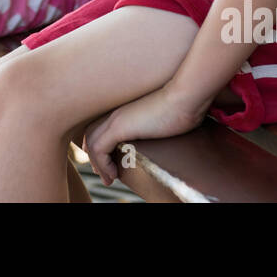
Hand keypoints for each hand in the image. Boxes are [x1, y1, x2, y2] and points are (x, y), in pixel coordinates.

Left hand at [82, 83, 213, 186]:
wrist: (185, 97)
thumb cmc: (182, 107)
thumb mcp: (163, 118)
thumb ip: (154, 125)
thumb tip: (161, 136)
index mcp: (124, 107)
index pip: (99, 126)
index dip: (100, 145)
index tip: (110, 161)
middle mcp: (115, 111)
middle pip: (91, 134)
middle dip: (95, 156)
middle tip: (105, 173)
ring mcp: (115, 118)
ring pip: (93, 144)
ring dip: (98, 164)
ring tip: (109, 179)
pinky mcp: (119, 127)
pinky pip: (99, 150)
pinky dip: (102, 165)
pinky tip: (113, 175)